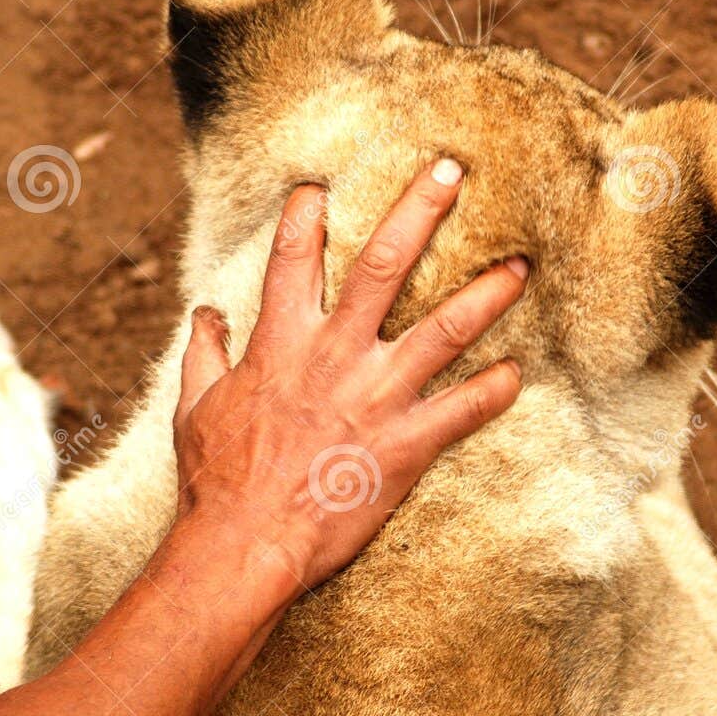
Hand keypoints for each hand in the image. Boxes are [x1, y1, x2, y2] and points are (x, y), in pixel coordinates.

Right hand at [172, 158, 526, 589]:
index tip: (323, 186)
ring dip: (486, 295)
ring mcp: (376, 396)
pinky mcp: (405, 444)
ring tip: (520, 267)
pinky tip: (518, 374)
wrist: (246, 544)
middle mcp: (335, 354)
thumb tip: (204, 314)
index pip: (293, 258)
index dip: (308, 216)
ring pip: (444, 329)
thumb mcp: (195, 408)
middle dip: (420, 211)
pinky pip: (462, 410)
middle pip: (384, 265)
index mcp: (281, 342)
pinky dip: (494, 391)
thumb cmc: (218, 479)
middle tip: (454, 171)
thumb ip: (204, 354)